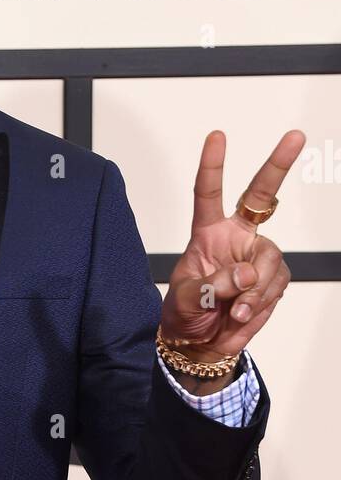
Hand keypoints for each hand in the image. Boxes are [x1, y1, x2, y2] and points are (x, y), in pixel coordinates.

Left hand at [160, 128, 305, 368]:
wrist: (201, 343)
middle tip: (295, 136)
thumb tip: (244, 276)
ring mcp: (257, 257)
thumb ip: (212, 286)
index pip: (208, 194)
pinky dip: (260, 302)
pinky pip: (275, 284)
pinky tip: (244, 314)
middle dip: (278, 164)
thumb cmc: (185, 314)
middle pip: (261, 195)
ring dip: (255, 289)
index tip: (217, 137)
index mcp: (207, 233)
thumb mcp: (186, 300)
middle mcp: (236, 237)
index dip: (212, 165)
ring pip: (270, 258)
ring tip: (236, 311)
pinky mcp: (272, 279)